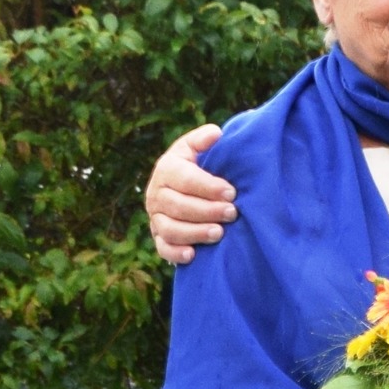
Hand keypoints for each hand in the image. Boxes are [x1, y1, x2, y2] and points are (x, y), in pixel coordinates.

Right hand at [144, 125, 234, 262]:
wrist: (182, 189)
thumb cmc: (196, 167)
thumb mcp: (196, 150)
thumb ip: (203, 141)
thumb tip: (216, 133)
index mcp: (166, 169)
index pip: (184, 179)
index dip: (208, 186)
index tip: (231, 192)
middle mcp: (156, 194)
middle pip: (178, 206)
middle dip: (207, 211)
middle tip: (233, 213)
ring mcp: (155, 217)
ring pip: (170, 229)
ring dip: (195, 232)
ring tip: (219, 233)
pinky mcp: (158, 237)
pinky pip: (163, 248)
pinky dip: (175, 253)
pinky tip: (193, 255)